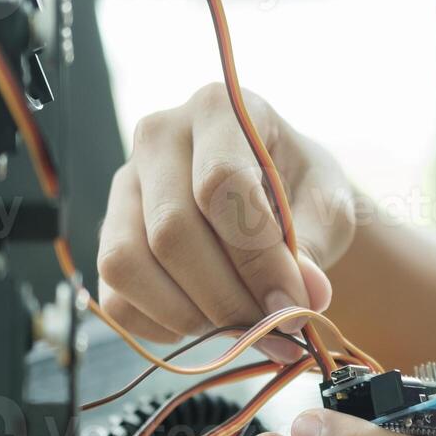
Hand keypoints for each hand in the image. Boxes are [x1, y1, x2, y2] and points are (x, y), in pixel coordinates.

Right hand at [96, 84, 353, 355]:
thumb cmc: (304, 193)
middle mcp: (157, 137)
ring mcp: (124, 186)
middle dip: (228, 296)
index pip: (220, 183)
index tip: (296, 305)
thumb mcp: (328, 207)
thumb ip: (316, 245)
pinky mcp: (107, 235)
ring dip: (192, 315)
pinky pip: (116, 298)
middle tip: (275, 327)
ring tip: (243, 325)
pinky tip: (210, 323)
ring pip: (129, 264)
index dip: (258, 256)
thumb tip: (305, 296)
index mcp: (218, 108)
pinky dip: (164, 327)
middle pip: (172, 231)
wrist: (279, 198)